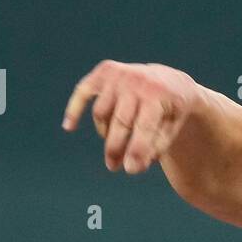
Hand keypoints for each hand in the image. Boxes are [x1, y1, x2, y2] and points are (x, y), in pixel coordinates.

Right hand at [62, 60, 206, 173]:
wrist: (169, 81)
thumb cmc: (170, 111)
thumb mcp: (172, 128)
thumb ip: (154, 148)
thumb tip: (132, 167)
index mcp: (158, 95)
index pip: (144, 127)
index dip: (136, 150)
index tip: (131, 170)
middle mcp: (137, 81)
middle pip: (120, 121)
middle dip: (115, 148)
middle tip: (113, 166)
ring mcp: (119, 75)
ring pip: (102, 113)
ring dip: (106, 132)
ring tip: (116, 140)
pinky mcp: (104, 71)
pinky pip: (83, 91)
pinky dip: (74, 108)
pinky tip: (69, 127)